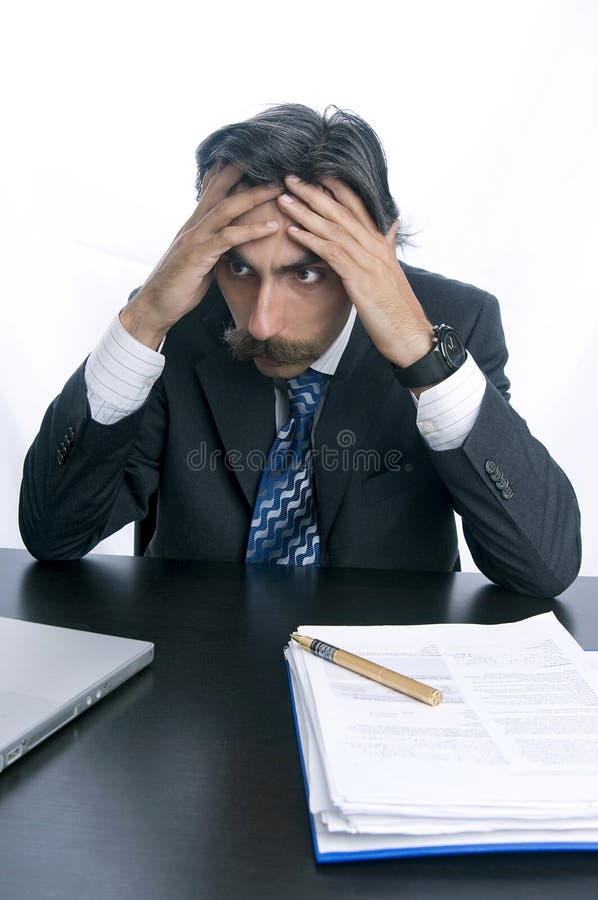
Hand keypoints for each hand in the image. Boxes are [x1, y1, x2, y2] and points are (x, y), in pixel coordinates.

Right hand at [120, 165, 281, 348]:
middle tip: (269, 157)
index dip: (229, 172)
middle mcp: (193, 225)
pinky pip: (229, 238)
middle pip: (220, 189)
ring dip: (254, 196)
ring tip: (277, 188)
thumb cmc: (178, 286)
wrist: (154, 306)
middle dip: (243, 171)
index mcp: (194, 225)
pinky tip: (271, 227)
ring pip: (227, 208)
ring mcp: (195, 238)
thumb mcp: (199, 260)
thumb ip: (213, 246)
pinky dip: (251, 230)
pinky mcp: (198, 255)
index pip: (212, 190)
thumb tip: (230, 242)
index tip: (250, 157)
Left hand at [277, 175, 433, 368]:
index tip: (315, 174)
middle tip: (290, 177)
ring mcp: (368, 260)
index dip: (336, 188)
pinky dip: (311, 239)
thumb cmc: (397, 308)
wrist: (409, 333)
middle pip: (340, 211)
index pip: (357, 206)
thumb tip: (389, 229)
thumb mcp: (390, 273)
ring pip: (332, 228)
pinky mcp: (359, 278)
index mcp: (380, 243)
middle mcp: (374, 246)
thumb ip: (386, 248)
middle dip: (314, 193)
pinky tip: (293, 231)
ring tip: (285, 199)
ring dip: (306, 212)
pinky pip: (331, 252)